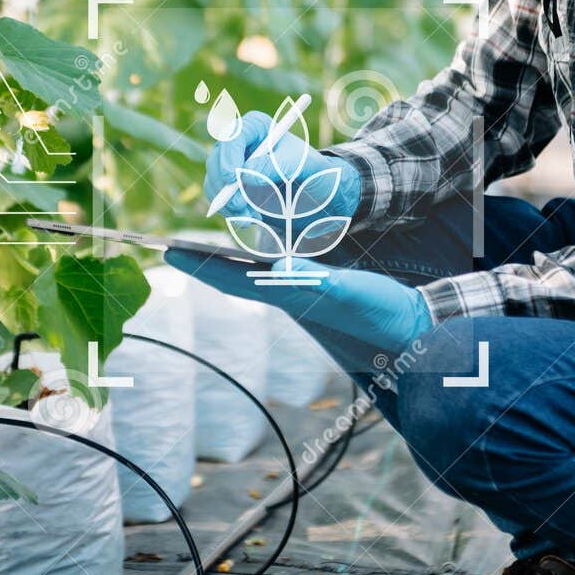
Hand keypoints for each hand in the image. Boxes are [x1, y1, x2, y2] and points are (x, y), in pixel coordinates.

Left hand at [165, 249, 433, 354]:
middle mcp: (286, 294)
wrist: (408, 326)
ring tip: (199, 249)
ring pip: (248, 276)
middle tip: (169, 247)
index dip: (199, 265)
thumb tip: (278, 265)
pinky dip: (251, 261)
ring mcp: (299, 293)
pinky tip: (252, 254)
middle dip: (201, 263)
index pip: (232, 277)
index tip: (167, 251)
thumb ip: (314, 279)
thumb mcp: (346, 290)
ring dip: (221, 263)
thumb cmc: (379, 309)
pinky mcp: (314, 288)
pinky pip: (271, 272)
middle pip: (232, 277)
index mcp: (288, 292)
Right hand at [206, 111, 360, 228]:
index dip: (229, 154)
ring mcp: (231, 164)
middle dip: (224, 185)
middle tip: (240, 205)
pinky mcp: (229, 185)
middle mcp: (239, 143)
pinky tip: (251, 218)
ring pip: (215, 182)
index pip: (234, 134)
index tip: (232, 177)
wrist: (311, 190)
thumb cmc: (310, 169)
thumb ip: (277, 166)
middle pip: (217, 158)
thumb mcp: (302, 165)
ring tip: (251, 217)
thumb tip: (246, 175)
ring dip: (229, 203)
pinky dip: (231, 212)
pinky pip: (219, 199)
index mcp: (257, 126)